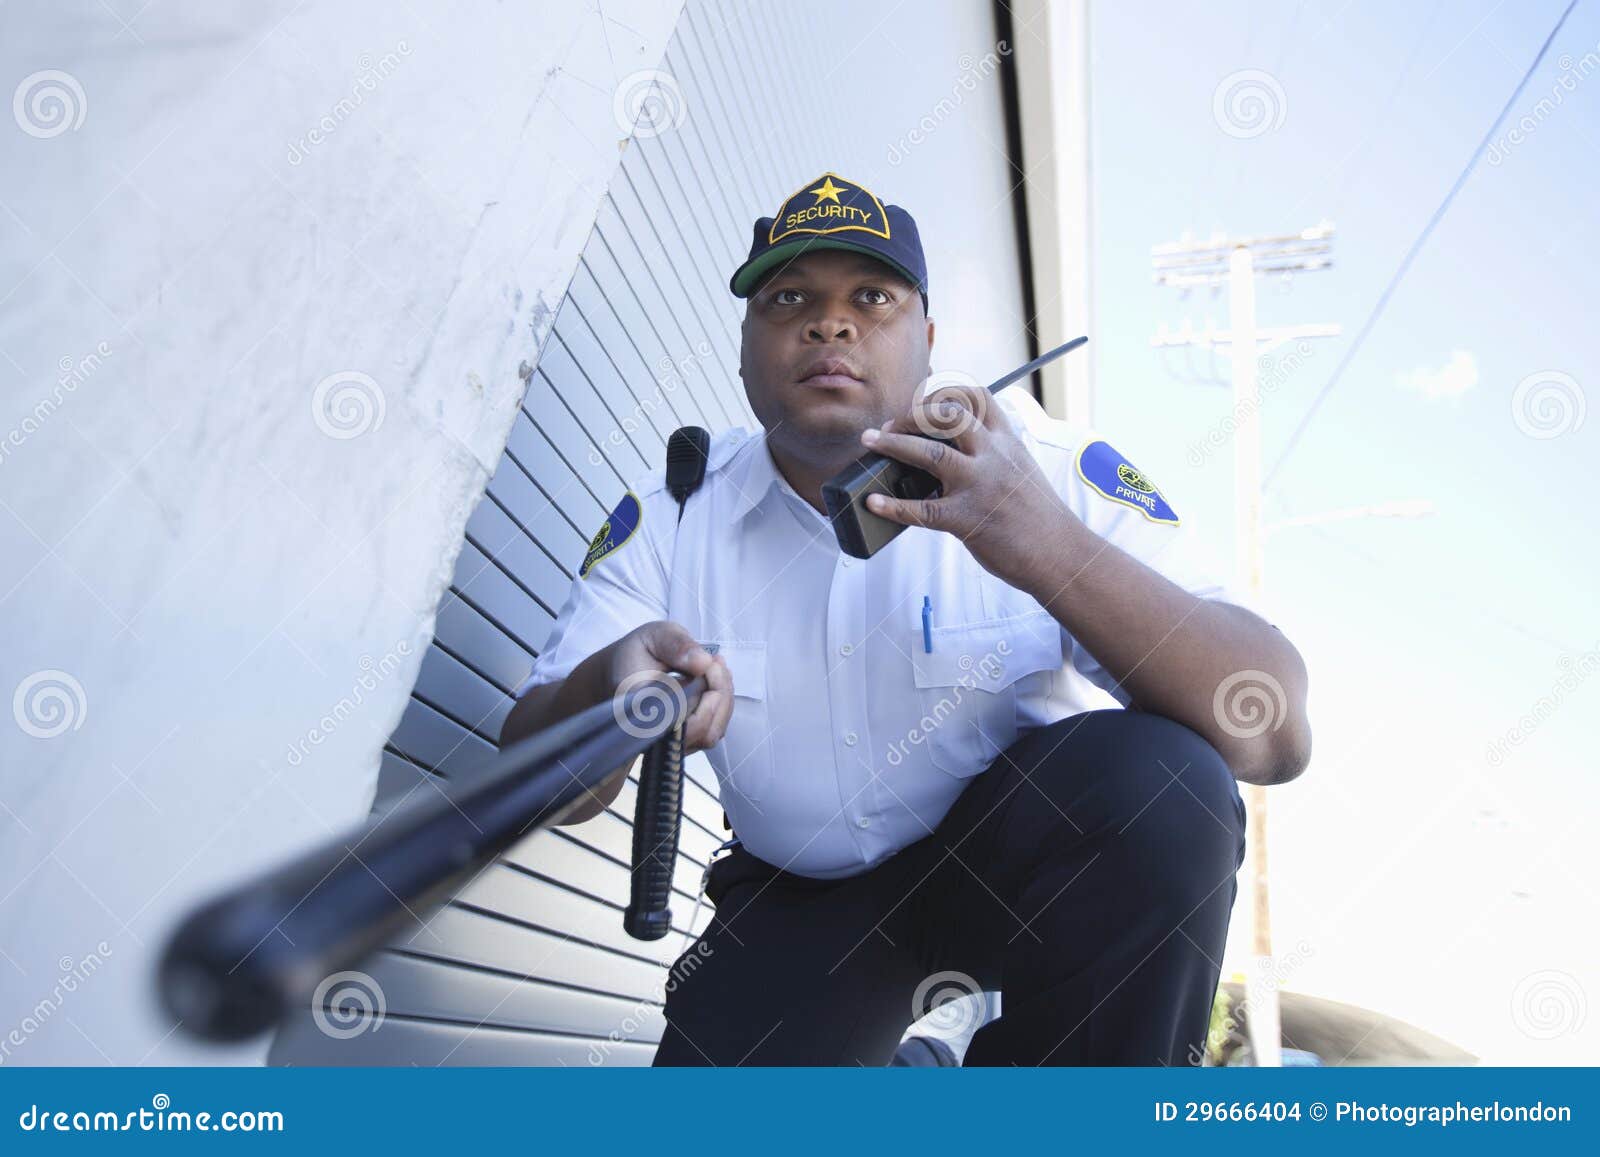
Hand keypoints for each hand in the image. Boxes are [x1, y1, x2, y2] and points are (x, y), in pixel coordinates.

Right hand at [607, 621, 732, 752]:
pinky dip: (721, 705)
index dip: (704, 698)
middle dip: (720, 694)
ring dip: (723, 699)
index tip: (710, 665)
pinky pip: (711, 731)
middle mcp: (652, 735)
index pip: (680, 720)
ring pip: (710, 734)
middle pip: (702, 731)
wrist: (622, 672)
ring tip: (716, 668)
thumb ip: (676, 644)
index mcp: (639, 709)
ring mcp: (669, 743)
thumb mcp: (654, 636)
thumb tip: (703, 662)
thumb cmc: (637, 654)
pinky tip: (715, 681)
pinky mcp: (683, 740)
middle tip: (716, 662)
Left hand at [860, 385, 1075, 588]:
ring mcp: (979, 486)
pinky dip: (893, 506)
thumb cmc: (1040, 516)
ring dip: (893, 444)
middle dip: (911, 415)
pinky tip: (874, 502)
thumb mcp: (1021, 469)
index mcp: (1007, 442)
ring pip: (929, 453)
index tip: (924, 401)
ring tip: (870, 441)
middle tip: (889, 426)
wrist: (1061, 554)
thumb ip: (992, 454)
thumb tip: (953, 450)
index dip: (944, 393)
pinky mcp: (967, 519)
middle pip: (946, 417)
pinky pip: (922, 510)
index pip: (976, 398)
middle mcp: (993, 456)